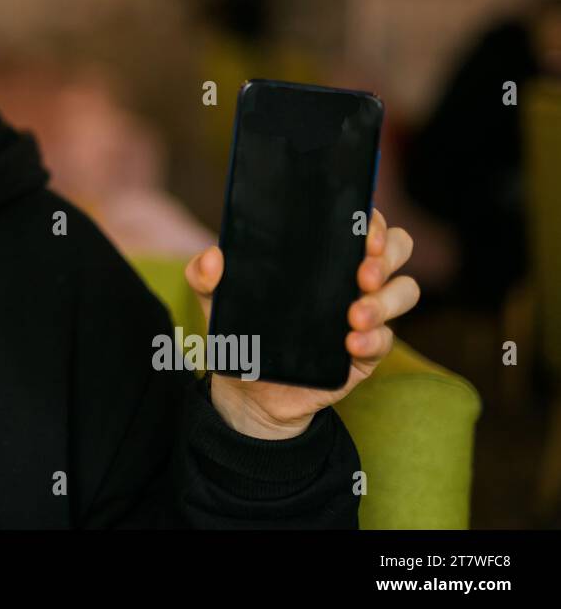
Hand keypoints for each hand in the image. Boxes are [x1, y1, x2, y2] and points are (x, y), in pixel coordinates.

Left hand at [183, 209, 418, 439]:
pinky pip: (387, 340)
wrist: (246, 389)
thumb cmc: (240, 328)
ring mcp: (364, 313)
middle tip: (362, 271)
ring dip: (385, 300)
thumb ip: (204, 275)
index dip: (372, 219)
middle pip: (398, 248)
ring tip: (354, 315)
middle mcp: (351, 277)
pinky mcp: (365, 352)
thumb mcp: (215, 299)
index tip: (362, 228)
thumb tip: (213, 258)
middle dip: (388, 254)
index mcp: (323, 254)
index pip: (362, 222)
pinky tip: (350, 343)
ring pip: (405, 292)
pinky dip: (374, 339)